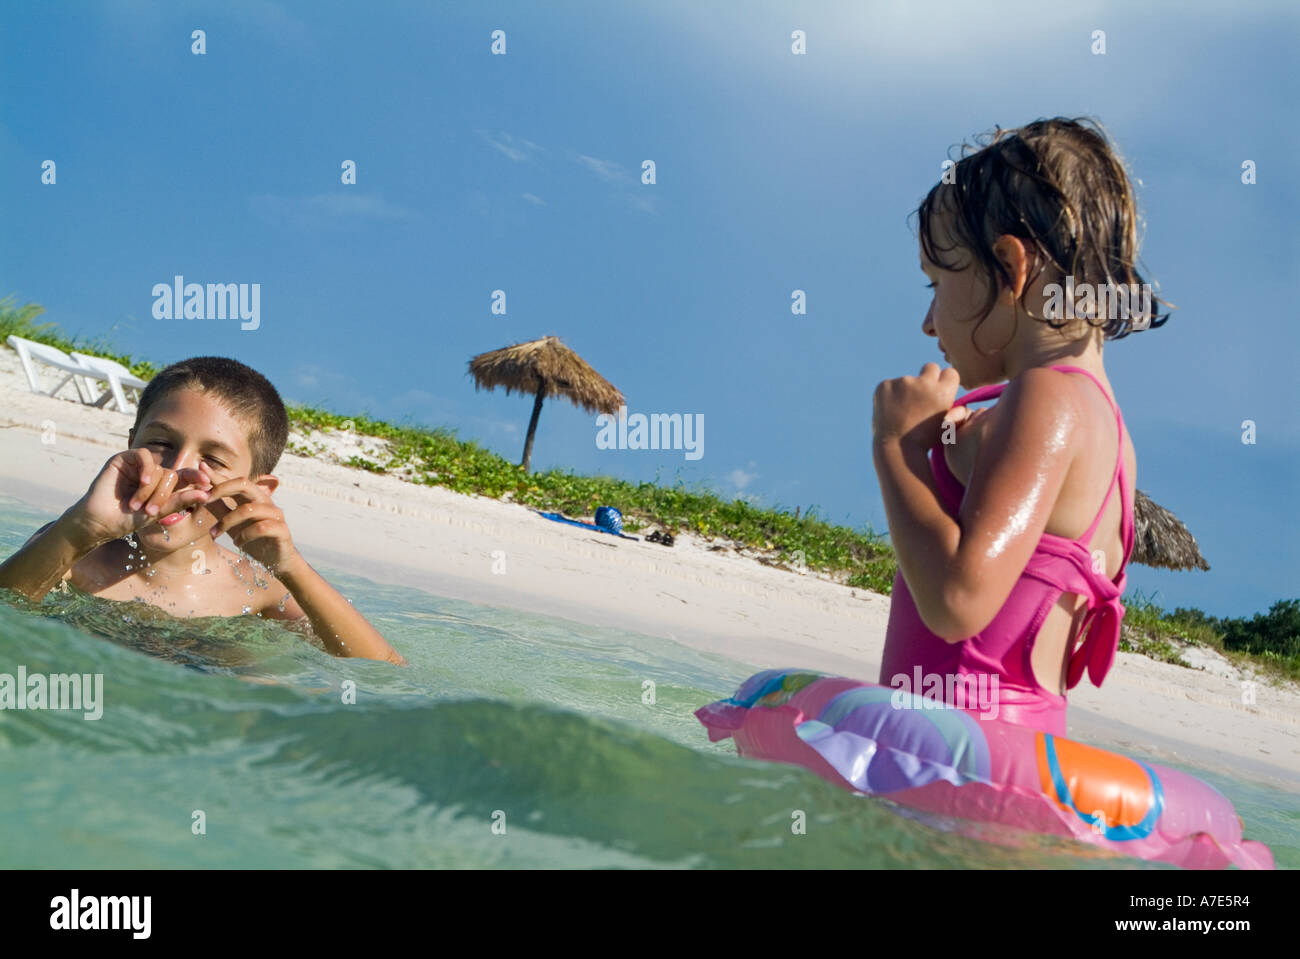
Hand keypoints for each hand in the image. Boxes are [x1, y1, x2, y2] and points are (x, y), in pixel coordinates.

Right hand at [69, 448, 212, 545]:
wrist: (100, 522)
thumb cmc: (129, 519)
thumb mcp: (159, 512)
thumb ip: (181, 501)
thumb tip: (206, 494)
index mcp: (164, 485)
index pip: (185, 477)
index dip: (197, 477)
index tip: (207, 484)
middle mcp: (153, 473)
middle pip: (171, 476)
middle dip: (163, 495)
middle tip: (150, 511)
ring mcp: (139, 465)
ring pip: (158, 469)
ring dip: (150, 490)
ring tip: (137, 505)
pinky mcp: (124, 459)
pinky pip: (144, 455)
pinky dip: (147, 469)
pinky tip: (144, 482)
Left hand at [204, 476, 299, 573]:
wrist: (277, 560)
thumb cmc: (254, 540)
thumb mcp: (232, 523)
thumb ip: (219, 508)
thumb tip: (200, 495)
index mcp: (253, 498)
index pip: (235, 481)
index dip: (218, 475)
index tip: (200, 468)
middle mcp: (265, 501)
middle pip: (245, 484)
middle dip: (222, 489)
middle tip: (204, 499)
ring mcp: (275, 515)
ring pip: (249, 509)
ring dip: (227, 521)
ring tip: (215, 534)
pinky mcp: (281, 530)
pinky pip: (261, 527)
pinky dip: (245, 535)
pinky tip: (238, 543)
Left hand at [872, 362, 968, 449]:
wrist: (897, 449)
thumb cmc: (927, 441)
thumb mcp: (951, 426)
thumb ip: (959, 409)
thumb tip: (960, 397)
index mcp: (943, 390)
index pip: (950, 372)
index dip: (944, 383)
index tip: (939, 392)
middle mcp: (924, 383)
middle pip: (930, 367)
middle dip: (927, 379)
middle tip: (921, 397)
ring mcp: (902, 382)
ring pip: (907, 380)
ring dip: (906, 391)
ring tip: (903, 412)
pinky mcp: (884, 385)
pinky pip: (890, 385)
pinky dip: (890, 395)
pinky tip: (890, 412)